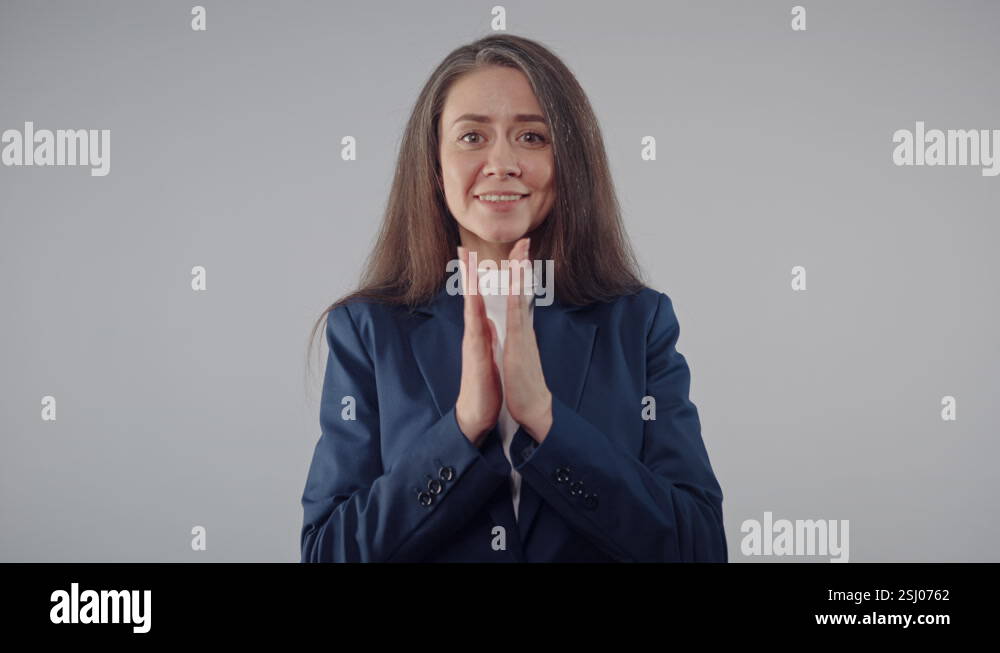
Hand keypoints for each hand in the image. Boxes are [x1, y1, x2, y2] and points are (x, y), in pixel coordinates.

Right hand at [454, 245, 502, 446]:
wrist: (477, 415)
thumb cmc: (486, 388)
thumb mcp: (491, 357)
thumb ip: (488, 338)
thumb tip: (489, 322)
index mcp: (482, 333)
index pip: (480, 299)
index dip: (478, 278)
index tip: (476, 257)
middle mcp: (474, 334)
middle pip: (471, 296)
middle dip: (469, 272)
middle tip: (464, 248)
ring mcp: (472, 342)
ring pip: (470, 305)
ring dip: (469, 282)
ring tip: (466, 260)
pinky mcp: (474, 353)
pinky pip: (474, 326)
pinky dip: (474, 309)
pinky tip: (473, 295)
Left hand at [501, 238, 552, 442]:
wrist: (532, 410)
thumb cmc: (522, 386)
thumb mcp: (515, 357)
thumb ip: (513, 340)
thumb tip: (509, 327)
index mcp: (518, 331)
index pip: (517, 296)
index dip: (516, 275)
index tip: (517, 254)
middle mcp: (523, 328)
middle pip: (522, 289)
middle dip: (522, 264)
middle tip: (524, 240)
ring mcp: (523, 335)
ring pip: (521, 296)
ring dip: (521, 272)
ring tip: (522, 249)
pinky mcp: (520, 344)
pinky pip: (517, 315)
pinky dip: (516, 295)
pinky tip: (515, 283)